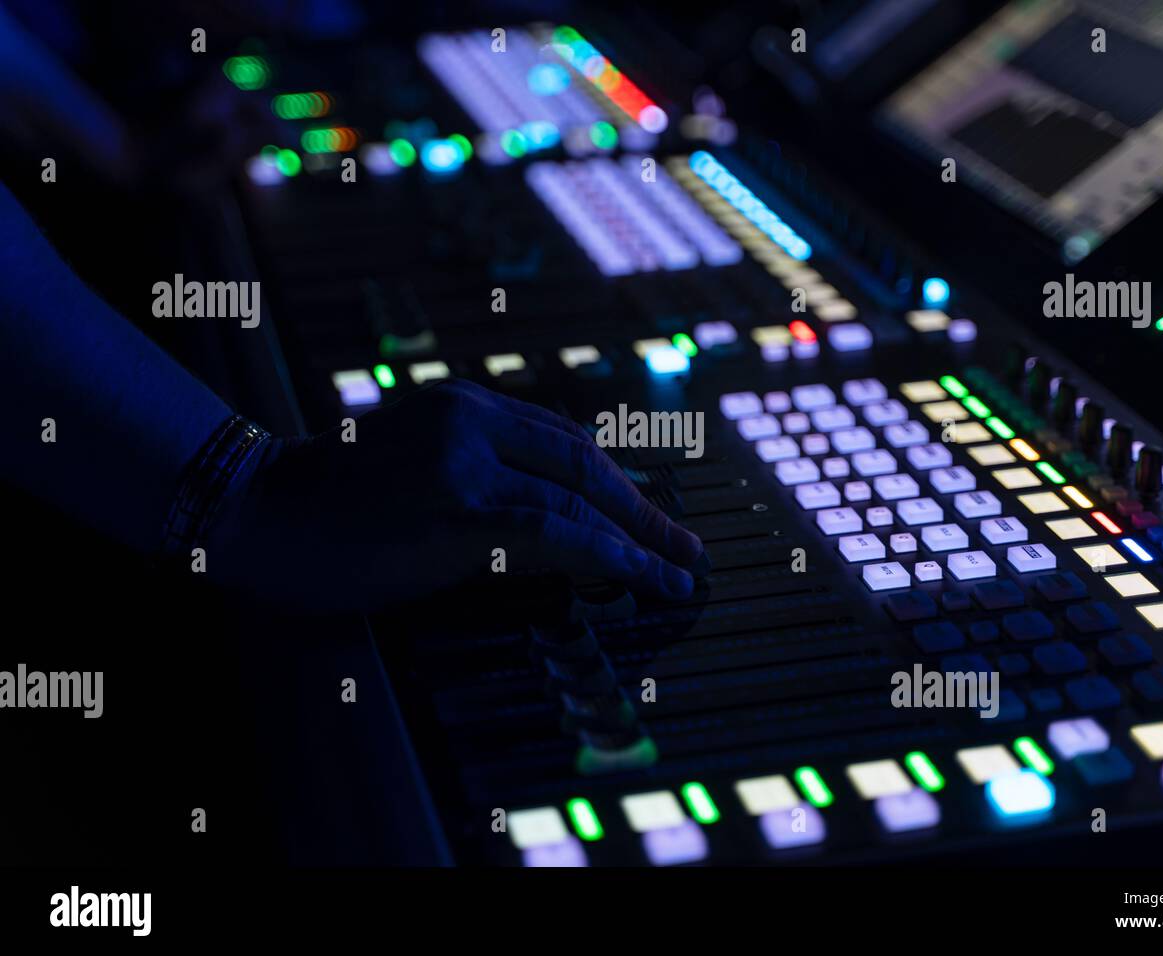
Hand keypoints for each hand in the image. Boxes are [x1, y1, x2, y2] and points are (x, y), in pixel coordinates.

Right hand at [205, 380, 703, 610]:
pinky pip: (556, 534)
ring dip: (643, 541)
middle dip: (645, 510)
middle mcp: (474, 422)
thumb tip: (545, 513)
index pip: (564, 440)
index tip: (651, 513)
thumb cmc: (329, 500)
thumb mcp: (411, 459)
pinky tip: (647, 578)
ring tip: (683, 573)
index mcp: (466, 404)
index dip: (617, 481)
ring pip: (580, 500)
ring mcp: (467, 464)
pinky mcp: (458, 511)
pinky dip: (612, 557)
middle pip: (585, 464)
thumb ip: (473, 466)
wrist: (257, 511)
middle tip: (688, 547)